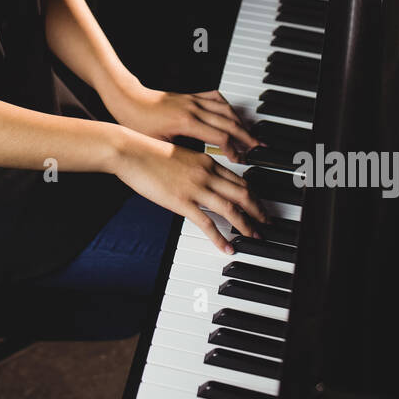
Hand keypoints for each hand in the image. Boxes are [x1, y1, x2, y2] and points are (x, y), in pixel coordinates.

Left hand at [106, 82, 260, 159]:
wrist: (127, 99)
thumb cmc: (138, 123)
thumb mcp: (159, 145)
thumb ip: (181, 156)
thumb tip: (195, 171)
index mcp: (187, 123)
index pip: (221, 138)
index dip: (234, 151)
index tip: (239, 160)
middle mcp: (194, 109)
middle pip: (230, 124)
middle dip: (247, 138)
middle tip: (259, 149)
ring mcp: (194, 101)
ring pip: (227, 110)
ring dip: (242, 123)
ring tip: (251, 135)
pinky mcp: (191, 96)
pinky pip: (216, 98)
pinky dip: (228, 107)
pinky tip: (233, 115)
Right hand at [114, 132, 269, 252]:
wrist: (132, 151)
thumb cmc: (150, 152)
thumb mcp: (181, 155)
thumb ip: (196, 167)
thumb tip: (204, 179)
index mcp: (207, 161)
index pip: (239, 179)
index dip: (253, 195)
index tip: (259, 205)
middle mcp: (206, 174)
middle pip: (243, 193)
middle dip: (258, 210)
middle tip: (266, 223)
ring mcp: (195, 188)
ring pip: (231, 208)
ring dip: (246, 224)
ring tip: (254, 236)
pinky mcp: (181, 201)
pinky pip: (207, 223)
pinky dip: (220, 238)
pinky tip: (227, 248)